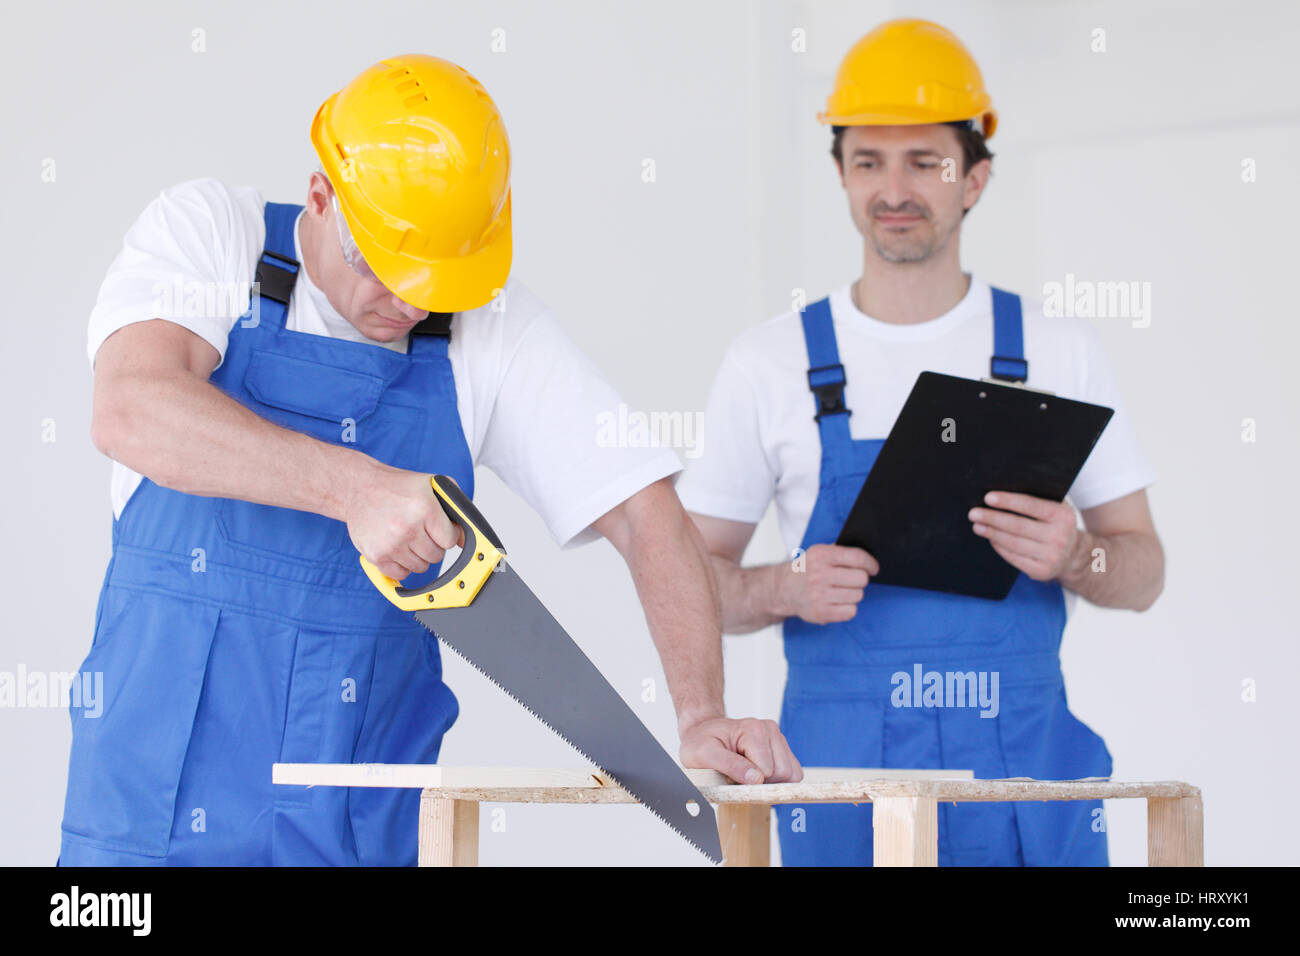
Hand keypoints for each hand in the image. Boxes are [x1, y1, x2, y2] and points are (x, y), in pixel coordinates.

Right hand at [344, 467, 463, 579]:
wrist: (359, 488)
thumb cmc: (396, 487)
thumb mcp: (432, 485)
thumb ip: (456, 507)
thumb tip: (467, 537)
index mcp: (424, 509)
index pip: (450, 541)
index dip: (447, 534)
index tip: (439, 528)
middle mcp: (406, 528)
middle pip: (436, 556)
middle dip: (433, 544)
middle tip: (421, 530)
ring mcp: (390, 544)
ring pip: (420, 567)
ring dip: (418, 555)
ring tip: (407, 535)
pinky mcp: (376, 556)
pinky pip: (401, 574)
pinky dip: (402, 565)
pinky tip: (398, 547)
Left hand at [679, 716, 802, 784]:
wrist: (702, 731)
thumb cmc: (701, 742)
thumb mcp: (705, 754)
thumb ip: (730, 765)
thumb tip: (757, 779)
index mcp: (753, 730)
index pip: (767, 771)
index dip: (751, 782)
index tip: (732, 777)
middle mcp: (770, 730)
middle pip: (784, 773)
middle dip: (764, 782)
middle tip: (740, 776)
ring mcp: (777, 738)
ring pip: (792, 774)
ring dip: (772, 782)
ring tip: (749, 774)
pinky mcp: (781, 747)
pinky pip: (793, 773)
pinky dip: (778, 780)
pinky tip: (759, 774)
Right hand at [779, 543, 878, 623]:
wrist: (783, 589)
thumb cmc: (807, 570)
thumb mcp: (817, 553)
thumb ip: (840, 552)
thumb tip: (867, 558)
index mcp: (821, 555)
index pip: (857, 558)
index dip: (870, 563)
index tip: (873, 568)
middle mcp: (819, 574)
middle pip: (861, 579)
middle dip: (860, 580)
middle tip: (851, 581)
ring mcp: (819, 594)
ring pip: (858, 595)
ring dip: (853, 594)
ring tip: (841, 592)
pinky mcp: (820, 612)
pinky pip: (851, 611)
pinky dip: (848, 608)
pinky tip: (838, 603)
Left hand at [969, 491, 1079, 580]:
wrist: (1073, 555)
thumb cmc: (1056, 524)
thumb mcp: (1056, 508)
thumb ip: (1037, 499)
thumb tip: (1001, 492)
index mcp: (1063, 516)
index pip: (1031, 506)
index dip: (1008, 501)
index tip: (988, 497)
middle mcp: (1059, 537)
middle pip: (1018, 526)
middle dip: (992, 518)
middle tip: (974, 513)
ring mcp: (1051, 557)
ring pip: (1013, 543)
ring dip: (991, 533)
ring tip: (977, 525)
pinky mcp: (1041, 571)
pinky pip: (1013, 557)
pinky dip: (999, 547)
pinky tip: (990, 538)